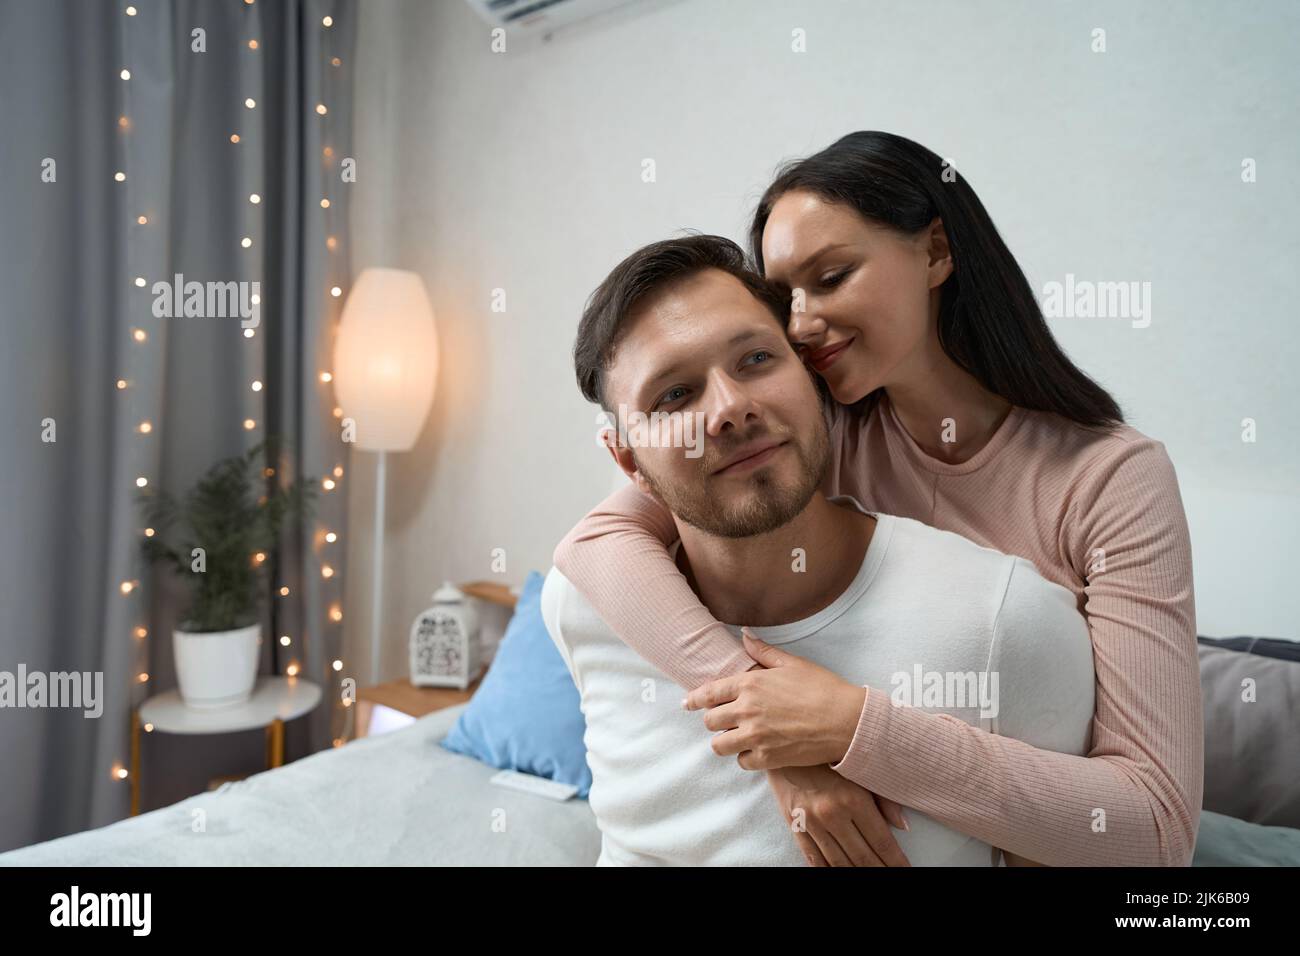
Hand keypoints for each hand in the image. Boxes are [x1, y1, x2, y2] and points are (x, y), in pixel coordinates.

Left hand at [683, 629, 866, 769]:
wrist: (846, 720)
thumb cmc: (822, 688)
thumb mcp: (792, 663)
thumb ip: (763, 651)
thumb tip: (744, 635)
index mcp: (750, 684)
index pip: (709, 693)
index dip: (694, 700)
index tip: (687, 704)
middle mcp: (747, 710)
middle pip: (710, 721)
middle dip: (714, 720)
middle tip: (725, 720)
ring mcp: (755, 736)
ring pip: (719, 745)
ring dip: (726, 741)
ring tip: (738, 737)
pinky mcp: (767, 758)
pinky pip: (741, 762)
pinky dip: (746, 757)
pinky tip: (757, 750)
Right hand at [766, 765, 910, 866]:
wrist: (784, 748)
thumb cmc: (825, 755)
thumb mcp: (858, 769)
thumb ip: (883, 798)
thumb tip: (903, 825)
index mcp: (853, 799)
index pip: (882, 842)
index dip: (896, 861)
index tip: (905, 869)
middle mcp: (833, 814)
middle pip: (863, 857)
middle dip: (880, 870)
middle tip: (893, 876)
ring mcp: (812, 823)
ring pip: (840, 862)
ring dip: (857, 874)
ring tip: (870, 877)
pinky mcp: (795, 827)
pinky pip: (814, 859)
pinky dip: (829, 870)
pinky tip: (841, 872)